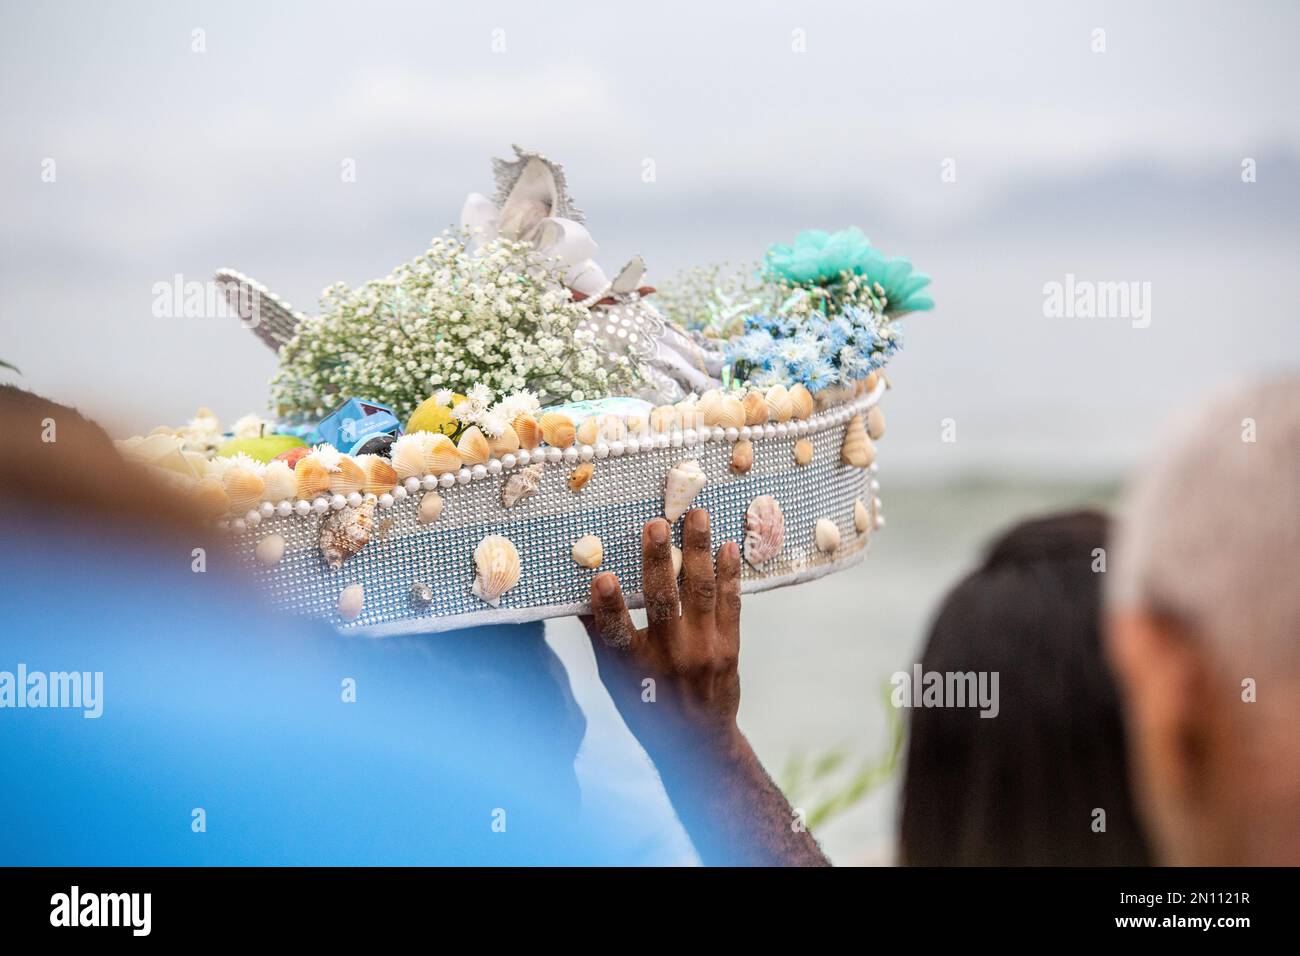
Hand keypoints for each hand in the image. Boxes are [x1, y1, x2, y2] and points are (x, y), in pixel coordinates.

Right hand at [581, 509, 743, 761]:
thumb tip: (582, 589)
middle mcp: (670, 657)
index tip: (601, 577)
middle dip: (659, 560)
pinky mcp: (729, 648)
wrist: (698, 742)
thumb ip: (600, 635)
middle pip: (663, 602)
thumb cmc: (646, 705)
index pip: (616, 633)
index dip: (608, 606)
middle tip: (657, 522)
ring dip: (699, 551)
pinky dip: (729, 574)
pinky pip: (731, 605)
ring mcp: (704, 651)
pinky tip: (728, 548)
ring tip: (699, 516)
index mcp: (634, 667)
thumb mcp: (615, 678)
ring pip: (701, 594)